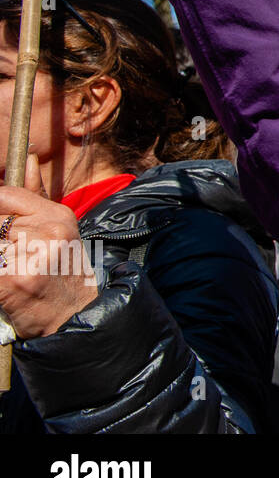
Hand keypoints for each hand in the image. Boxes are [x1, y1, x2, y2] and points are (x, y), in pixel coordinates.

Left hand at [0, 154, 99, 338]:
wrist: (73, 317)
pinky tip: (3, 281)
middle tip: (5, 251)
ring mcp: (30, 257)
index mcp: (57, 217)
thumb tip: (26, 159)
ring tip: (7, 264)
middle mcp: (47, 233)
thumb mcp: (56, 230)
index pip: (5, 194)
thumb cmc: (60, 273)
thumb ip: (33, 195)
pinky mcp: (12, 281)